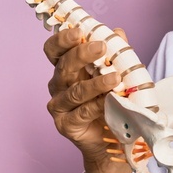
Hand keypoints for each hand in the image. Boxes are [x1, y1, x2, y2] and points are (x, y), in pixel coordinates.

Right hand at [44, 26, 130, 172]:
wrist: (115, 140)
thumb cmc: (113, 102)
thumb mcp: (117, 74)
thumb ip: (116, 54)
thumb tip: (118, 32)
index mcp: (67, 70)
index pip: (55, 50)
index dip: (62, 39)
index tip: (79, 31)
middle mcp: (59, 86)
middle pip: (63, 66)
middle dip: (81, 54)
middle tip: (101, 47)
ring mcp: (60, 106)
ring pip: (74, 91)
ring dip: (95, 83)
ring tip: (114, 78)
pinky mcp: (66, 125)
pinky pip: (82, 112)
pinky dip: (98, 105)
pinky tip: (111, 100)